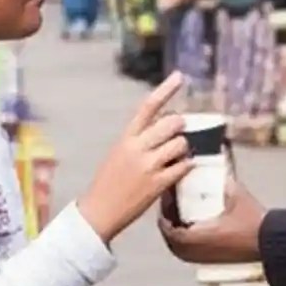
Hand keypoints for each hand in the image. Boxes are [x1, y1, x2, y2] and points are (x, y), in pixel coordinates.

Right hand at [77, 72, 192, 244]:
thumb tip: (166, 127)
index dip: (165, 90)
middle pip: (171, 123)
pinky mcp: (158, 183)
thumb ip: (139, 139)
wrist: (100, 209)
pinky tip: (179, 170)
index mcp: (126, 138)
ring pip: (180, 144)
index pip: (148, 107)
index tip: (179, 76)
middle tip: (178, 134)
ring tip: (175, 157)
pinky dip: (185, 166)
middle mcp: (137, 148)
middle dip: (180, 127)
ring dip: (183, 149)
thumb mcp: (118, 153)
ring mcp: (148, 166)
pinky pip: (183, 167)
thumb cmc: (109, 180)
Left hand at [158, 175, 265, 263]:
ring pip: (181, 251)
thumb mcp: (236, 196)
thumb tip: (219, 168)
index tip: (164, 203)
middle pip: (172, 242)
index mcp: (200, 236)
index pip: (169, 229)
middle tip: (168, 212)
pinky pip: (193, 255)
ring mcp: (208, 258)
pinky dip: (186, 245)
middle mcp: (200, 250)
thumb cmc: (254, 223)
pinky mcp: (216, 261)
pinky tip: (192, 232)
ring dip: (175, 237)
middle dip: (167, 226)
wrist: (272, 242)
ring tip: (177, 221)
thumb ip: (224, 182)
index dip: (163, 215)